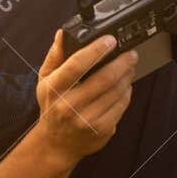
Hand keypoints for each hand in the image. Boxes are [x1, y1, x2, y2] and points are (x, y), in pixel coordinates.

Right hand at [35, 31, 137, 164]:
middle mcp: (69, 106)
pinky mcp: (101, 130)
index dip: (96, 50)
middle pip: (103, 79)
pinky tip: (126, 85)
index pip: (76, 65)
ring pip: (116, 92)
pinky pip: (121, 106)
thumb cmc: (53, 105)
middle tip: (131, 53)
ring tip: (130, 67)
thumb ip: (54, 55)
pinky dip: (127, 93)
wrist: (56, 144)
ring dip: (127, 76)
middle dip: (122, 62)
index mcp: (55, 88)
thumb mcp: (45, 79)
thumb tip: (62, 33)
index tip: (110, 40)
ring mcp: (86, 120)